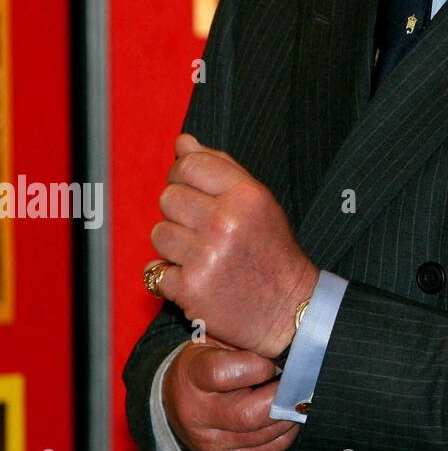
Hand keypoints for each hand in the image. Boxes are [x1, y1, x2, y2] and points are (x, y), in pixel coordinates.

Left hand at [150, 134, 318, 357]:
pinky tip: (198, 278)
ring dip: (174, 245)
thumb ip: (221, 168)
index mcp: (246, 196)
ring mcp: (206, 256)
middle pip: (168, 198)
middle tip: (204, 229)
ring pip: (158, 234)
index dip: (183, 175)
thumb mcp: (258, 202)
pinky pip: (156, 271)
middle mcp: (225, 222)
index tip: (192, 189)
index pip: (190, 165)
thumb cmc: (271, 250)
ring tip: (202, 254)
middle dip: (180, 213)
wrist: (289, 308)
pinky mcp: (190, 288)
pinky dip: (172, 277)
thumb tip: (183, 142)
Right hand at [162, 341, 299, 450]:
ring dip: (288, 413)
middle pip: (251, 415)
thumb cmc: (207, 360)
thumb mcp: (218, 338)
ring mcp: (210, 441)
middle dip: (283, 397)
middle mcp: (197, 413)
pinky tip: (282, 414)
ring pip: (264, 435)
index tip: (273, 361)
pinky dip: (284, 432)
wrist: (178, 398)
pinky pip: (268, 450)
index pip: (229, 373)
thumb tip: (290, 344)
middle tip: (297, 381)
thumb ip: (248, 339)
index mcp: (194, 375)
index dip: (260, 366)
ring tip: (292, 395)